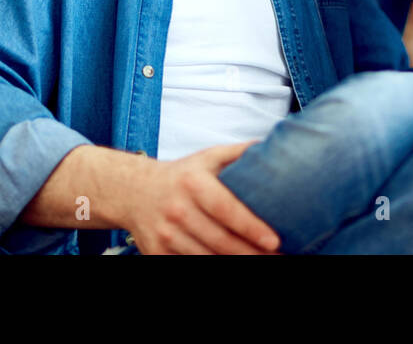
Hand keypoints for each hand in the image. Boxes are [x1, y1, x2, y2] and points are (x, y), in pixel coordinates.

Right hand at [122, 141, 280, 254]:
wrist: (133, 191)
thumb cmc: (182, 176)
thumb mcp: (207, 157)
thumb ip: (238, 153)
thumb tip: (270, 148)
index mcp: (192, 184)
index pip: (226, 209)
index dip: (251, 227)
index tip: (274, 240)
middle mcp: (178, 210)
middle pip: (220, 240)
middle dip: (251, 252)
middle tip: (278, 256)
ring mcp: (166, 235)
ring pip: (207, 257)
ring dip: (235, 262)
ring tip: (260, 261)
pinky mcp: (157, 253)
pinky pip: (190, 264)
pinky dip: (213, 265)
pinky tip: (230, 262)